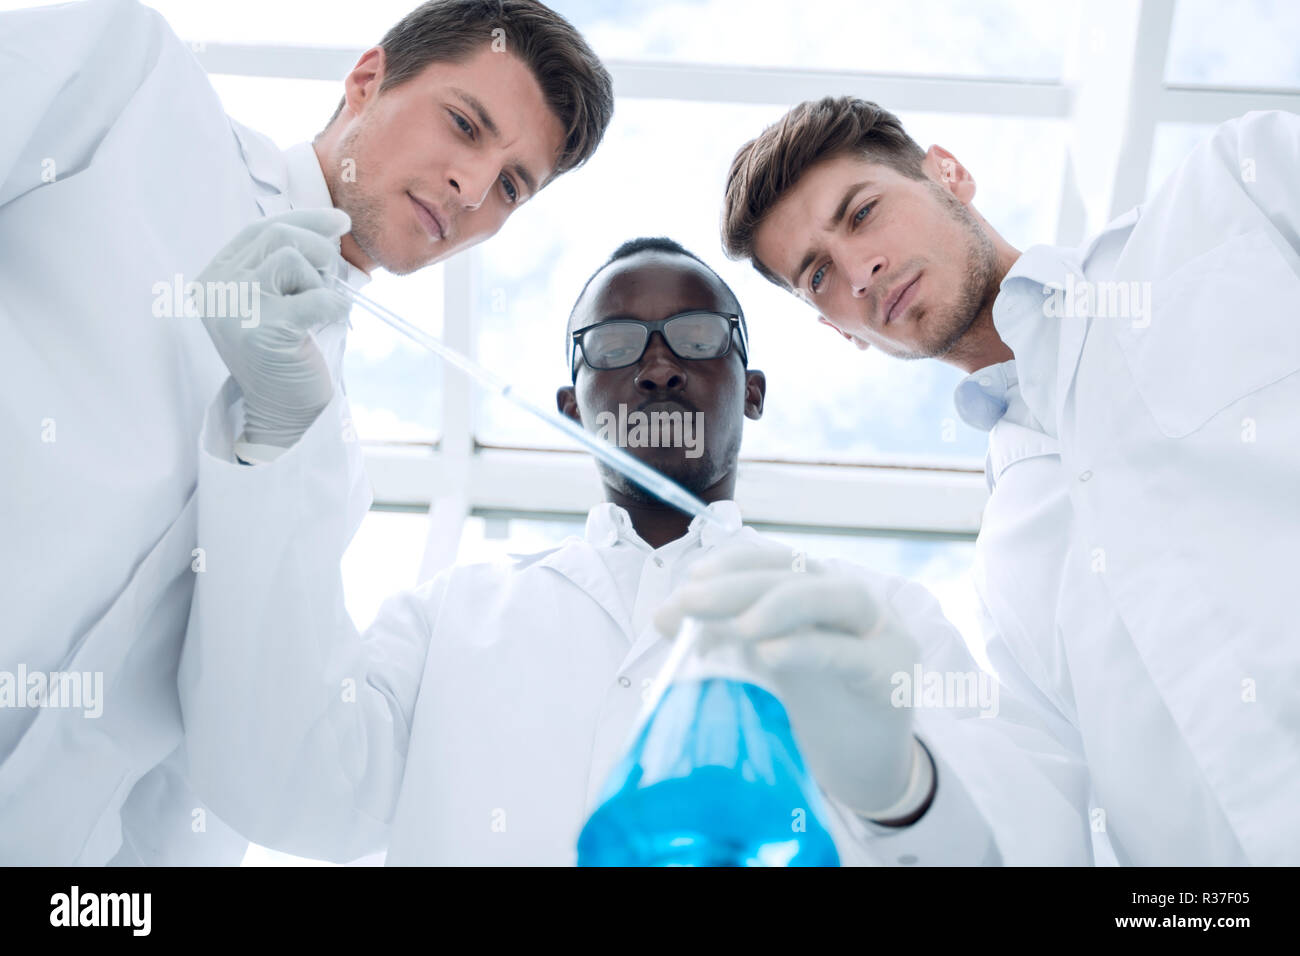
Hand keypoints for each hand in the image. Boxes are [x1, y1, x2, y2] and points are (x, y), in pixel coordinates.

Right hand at [195, 208, 351, 447]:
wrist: (282, 412)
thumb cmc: (287, 352)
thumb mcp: (278, 299)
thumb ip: (289, 262)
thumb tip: (332, 221)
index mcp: (214, 278)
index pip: (259, 229)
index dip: (304, 220)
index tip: (339, 222)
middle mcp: (215, 289)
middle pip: (277, 236)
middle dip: (318, 249)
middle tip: (332, 277)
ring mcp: (235, 308)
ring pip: (292, 258)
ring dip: (320, 280)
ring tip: (321, 308)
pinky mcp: (263, 330)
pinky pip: (315, 296)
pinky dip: (335, 306)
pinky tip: (333, 320)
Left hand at [655, 543, 924, 818]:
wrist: (870, 769)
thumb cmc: (816, 711)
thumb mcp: (769, 667)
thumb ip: (728, 637)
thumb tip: (665, 617)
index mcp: (820, 594)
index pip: (777, 562)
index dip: (732, 564)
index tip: (689, 581)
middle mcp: (851, 603)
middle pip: (795, 576)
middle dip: (737, 584)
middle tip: (687, 602)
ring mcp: (878, 635)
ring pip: (833, 597)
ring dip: (779, 604)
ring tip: (737, 626)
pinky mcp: (889, 677)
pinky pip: (850, 654)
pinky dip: (809, 649)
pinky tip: (770, 654)